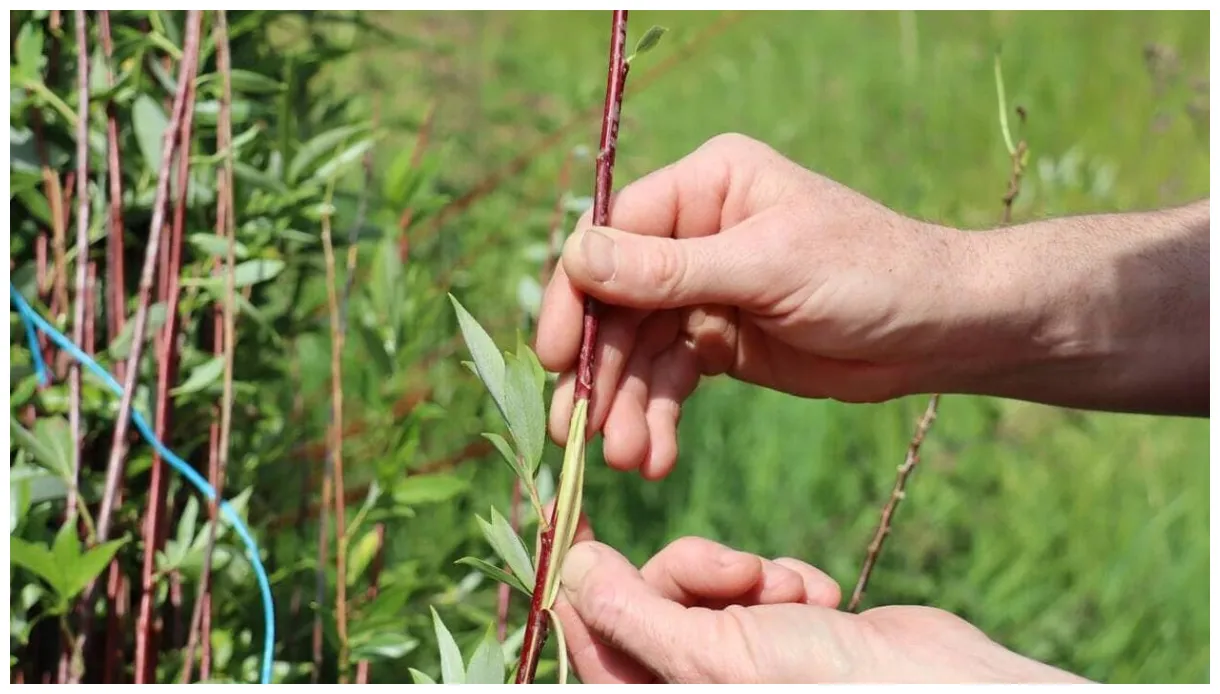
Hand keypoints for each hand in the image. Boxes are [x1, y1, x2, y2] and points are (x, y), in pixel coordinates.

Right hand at [536, 133, 978, 478]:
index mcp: (705, 188)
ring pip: (638, 350)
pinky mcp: (718, 341)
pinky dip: (658, 417)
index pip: (612, 237)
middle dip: (602, 370)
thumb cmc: (870, 275)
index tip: (555, 359)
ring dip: (628, 406)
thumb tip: (576, 257)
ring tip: (629, 460)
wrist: (940, 332)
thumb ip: (670, 269)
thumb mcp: (769, 268)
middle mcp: (694, 233)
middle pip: (616, 303)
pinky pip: (669, 379)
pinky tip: (655, 456)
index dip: (575, 298)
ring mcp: (703, 290)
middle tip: (582, 432)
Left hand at [552, 531, 1089, 683]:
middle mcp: (697, 682)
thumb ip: (631, 613)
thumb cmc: (825, 686)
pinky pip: (755, 581)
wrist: (939, 685)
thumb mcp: (711, 656)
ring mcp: (741, 655)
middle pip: (650, 598)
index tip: (568, 514)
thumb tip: (569, 567)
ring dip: (748, 573)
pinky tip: (825, 600)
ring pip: (702, 581)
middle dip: (695, 572)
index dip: (575, 576)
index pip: (591, 637)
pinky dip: (787, 579)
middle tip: (742, 573)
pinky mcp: (782, 627)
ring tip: (794, 596)